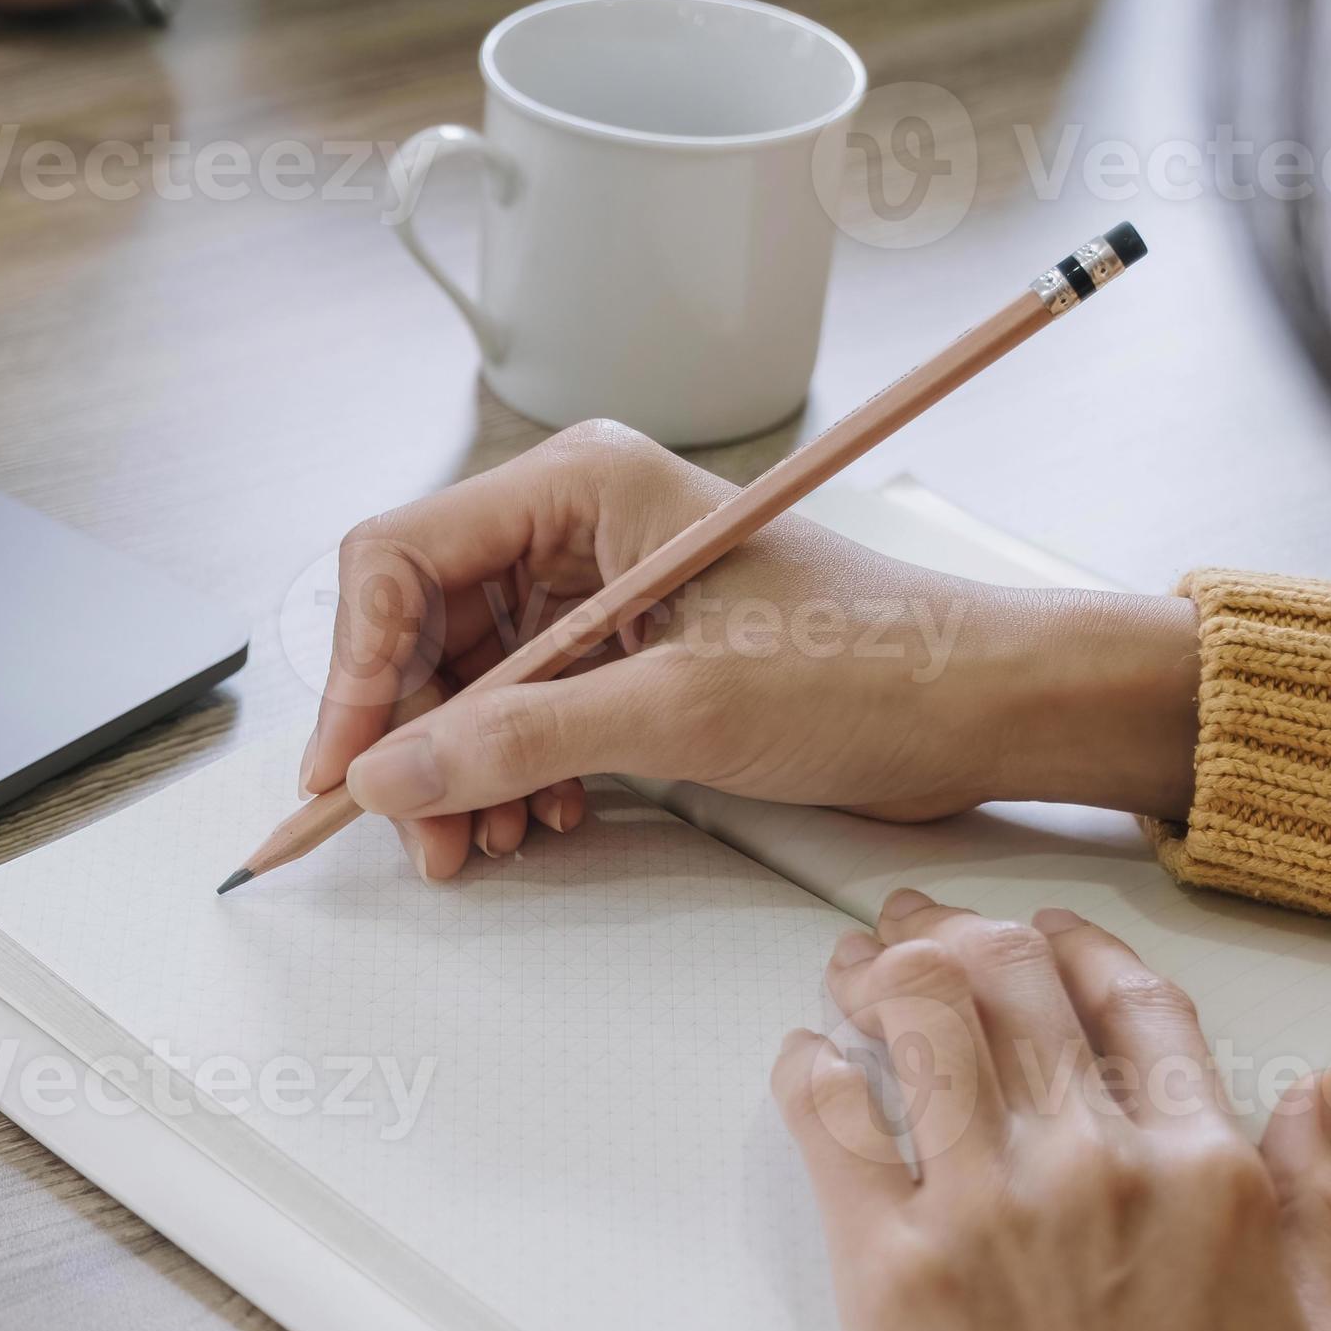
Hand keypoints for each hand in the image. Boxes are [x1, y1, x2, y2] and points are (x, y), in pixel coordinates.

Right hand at [299, 421, 1197, 879]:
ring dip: (458, 770)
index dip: (356, 668)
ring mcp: (596, 592)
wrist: (984, 706)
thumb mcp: (682, 710)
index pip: (398, 558)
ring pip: (464, 683)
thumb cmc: (870, 666)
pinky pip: (520, 713)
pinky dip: (510, 775)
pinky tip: (537, 820)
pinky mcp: (624, 653)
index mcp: (580, 488)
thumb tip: (388, 777)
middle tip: (419, 835)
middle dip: (410, 738)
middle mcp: (575, 527)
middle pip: (421, 629)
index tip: (346, 769)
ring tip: (482, 843)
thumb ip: (522, 741)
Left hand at [772, 892, 1330, 1330]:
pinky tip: (809, 1057)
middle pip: (1014, 986)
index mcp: (1210, 1181)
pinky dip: (812, 1069)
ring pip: (920, 1022)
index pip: (1136, 1005)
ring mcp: (985, 1211)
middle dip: (963, 934)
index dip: (1082, 949)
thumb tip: (1316, 1097)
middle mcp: (1095, 1170)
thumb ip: (1318, 1205)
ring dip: (880, 972)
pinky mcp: (889, 1268)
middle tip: (924, 923)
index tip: (1050, 933)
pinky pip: (832, 1121)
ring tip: (859, 963)